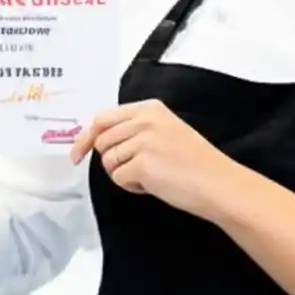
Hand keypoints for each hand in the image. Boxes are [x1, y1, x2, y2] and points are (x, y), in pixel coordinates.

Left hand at [69, 99, 239, 220]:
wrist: (218, 183)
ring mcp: (142, 141)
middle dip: (112, 160)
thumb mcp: (166, 131)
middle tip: (135, 170)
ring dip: (124, 174)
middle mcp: (144, 120)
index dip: (86, 138)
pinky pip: (118, 178)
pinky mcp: (141, 164)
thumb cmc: (195, 162)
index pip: (103, 118)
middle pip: (102, 141)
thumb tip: (100, 140)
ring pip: (108, 162)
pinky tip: (154, 184)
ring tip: (152, 176)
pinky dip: (132, 186)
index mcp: (149, 108)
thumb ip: (136, 128)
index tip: (77, 154)